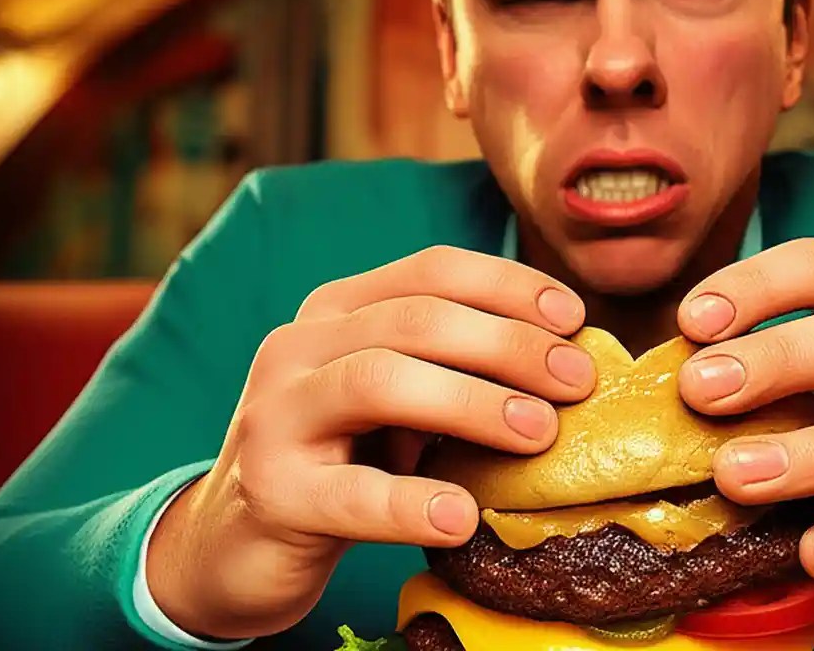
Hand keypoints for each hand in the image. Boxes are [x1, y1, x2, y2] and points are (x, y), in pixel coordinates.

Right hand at [148, 246, 595, 638]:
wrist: (237, 543)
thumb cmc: (341, 461)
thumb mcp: (395, 402)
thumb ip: (455, 371)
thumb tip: (568, 363)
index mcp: (337, 311)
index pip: (432, 271)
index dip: (510, 286)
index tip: (575, 319)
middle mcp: (300, 346)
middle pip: (417, 319)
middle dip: (509, 344)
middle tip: (577, 381)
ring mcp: (277, 415)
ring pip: (380, 381)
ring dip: (473, 402)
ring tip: (540, 433)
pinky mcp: (271, 492)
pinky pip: (350, 491)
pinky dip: (413, 502)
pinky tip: (463, 516)